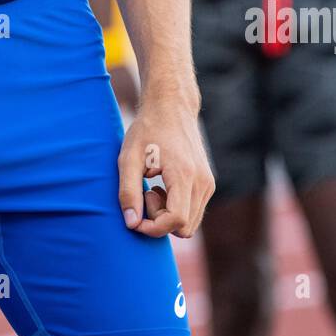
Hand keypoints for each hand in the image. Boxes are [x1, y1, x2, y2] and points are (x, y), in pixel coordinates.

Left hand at [118, 99, 214, 238]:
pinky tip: (162, 187)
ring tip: (152, 189)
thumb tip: (132, 224)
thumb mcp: (128, 158)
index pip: (176, 220)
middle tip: (145, 195)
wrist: (171, 107)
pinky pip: (194, 212)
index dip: (153, 228)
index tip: (135, 217)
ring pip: (190, 223)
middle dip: (160, 222)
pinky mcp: (207, 183)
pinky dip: (176, 209)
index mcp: (184, 174)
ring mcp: (208, 183)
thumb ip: (128, 191)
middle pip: (185, 227)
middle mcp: (202, 182)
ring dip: (168, 216)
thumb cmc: (147, 129)